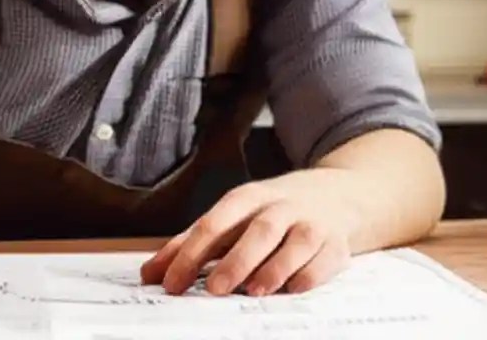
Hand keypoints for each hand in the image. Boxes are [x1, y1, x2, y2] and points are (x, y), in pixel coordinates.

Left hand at [141, 173, 356, 297]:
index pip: (214, 223)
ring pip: (294, 243)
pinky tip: (292, 290)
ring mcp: (311, 223)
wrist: (336, 195)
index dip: (190, 253)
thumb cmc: (270, 212)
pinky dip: (309, 276)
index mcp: (246, 199)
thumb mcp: (231, 218)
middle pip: (258, 231)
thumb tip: (150, 273)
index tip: (171, 283)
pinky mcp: (336, 244)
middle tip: (214, 289)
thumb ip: (191, 244)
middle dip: (236, 260)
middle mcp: (280, 207)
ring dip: (274, 268)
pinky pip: (325, 260)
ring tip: (253, 291)